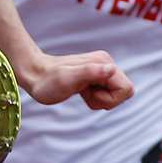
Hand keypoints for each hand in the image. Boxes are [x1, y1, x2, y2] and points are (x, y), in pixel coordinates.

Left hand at [20, 50, 134, 110]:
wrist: (35, 75)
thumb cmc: (46, 81)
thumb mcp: (65, 79)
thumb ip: (89, 73)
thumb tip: (111, 69)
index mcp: (103, 62)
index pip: (126, 88)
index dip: (110, 99)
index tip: (90, 94)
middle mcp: (106, 63)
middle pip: (124, 91)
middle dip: (106, 100)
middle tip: (85, 94)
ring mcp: (102, 70)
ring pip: (117, 94)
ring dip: (100, 99)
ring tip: (82, 92)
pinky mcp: (97, 76)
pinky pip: (108, 94)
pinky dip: (96, 98)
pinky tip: (82, 91)